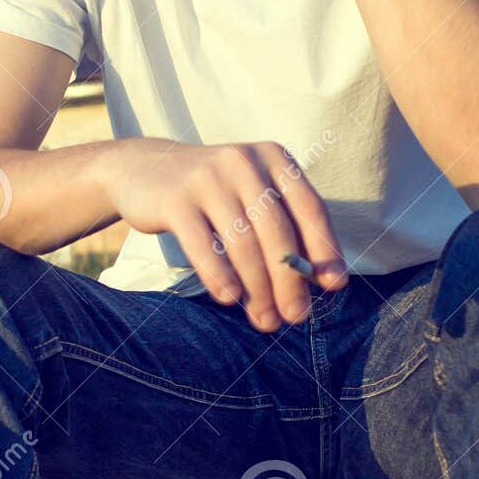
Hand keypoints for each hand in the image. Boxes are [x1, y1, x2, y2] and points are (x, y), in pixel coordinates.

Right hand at [103, 138, 346, 330]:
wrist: (143, 169)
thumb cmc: (213, 193)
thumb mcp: (253, 196)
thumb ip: (287, 228)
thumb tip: (324, 280)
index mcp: (273, 158)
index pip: (310, 208)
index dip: (324, 249)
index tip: (335, 286)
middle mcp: (244, 162)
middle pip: (276, 230)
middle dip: (290, 280)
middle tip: (295, 316)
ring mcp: (207, 177)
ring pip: (242, 242)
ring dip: (257, 289)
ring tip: (264, 320)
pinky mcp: (175, 198)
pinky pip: (202, 245)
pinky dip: (219, 275)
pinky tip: (229, 298)